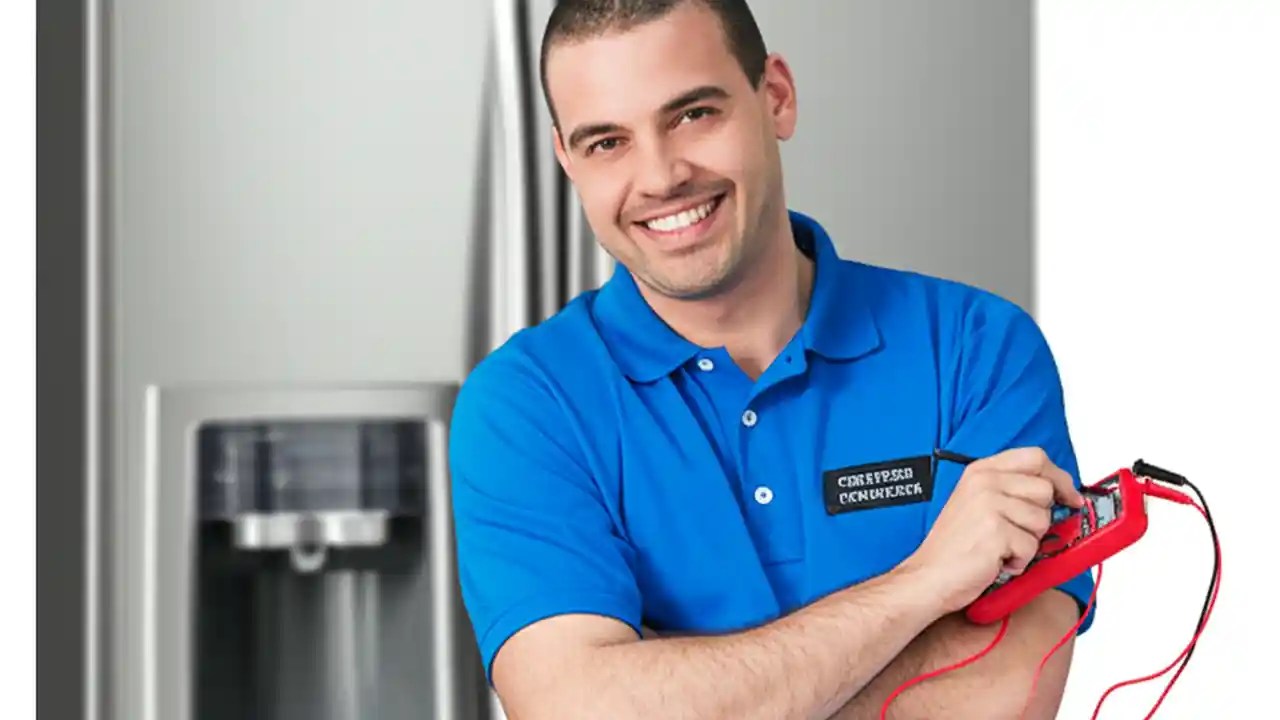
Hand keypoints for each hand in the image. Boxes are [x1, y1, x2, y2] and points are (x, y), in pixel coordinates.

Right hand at [901, 447, 1084, 614]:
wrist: (929, 576)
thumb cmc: (955, 546)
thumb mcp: (977, 503)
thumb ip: (1011, 490)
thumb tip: (1061, 495)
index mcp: (980, 471)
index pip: (1035, 457)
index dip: (1058, 477)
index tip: (1068, 496)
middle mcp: (984, 482)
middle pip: (1045, 489)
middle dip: (1039, 518)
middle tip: (1013, 533)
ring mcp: (989, 505)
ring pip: (1042, 520)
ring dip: (1027, 542)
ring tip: (1000, 547)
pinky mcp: (996, 532)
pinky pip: (1032, 547)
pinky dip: (1019, 561)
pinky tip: (996, 560)